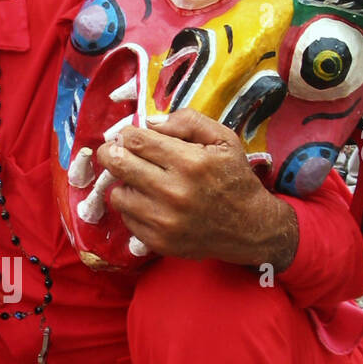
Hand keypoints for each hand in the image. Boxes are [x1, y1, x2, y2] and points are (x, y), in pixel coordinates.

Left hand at [95, 109, 297, 269]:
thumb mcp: (223, 139)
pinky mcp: (158, 241)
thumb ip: (188, 122)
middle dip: (111, 153)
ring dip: (124, 183)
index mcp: (189, 162)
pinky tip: (150, 202)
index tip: (128, 136)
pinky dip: (133, 207)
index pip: (135, 140)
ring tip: (141, 180)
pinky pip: (126, 218)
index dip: (126, 135)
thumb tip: (150, 122)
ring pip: (117, 193)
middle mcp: (173, 192)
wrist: (250, 228)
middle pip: (118, 164)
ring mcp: (163, 221)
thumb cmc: (235, 179)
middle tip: (115, 152)